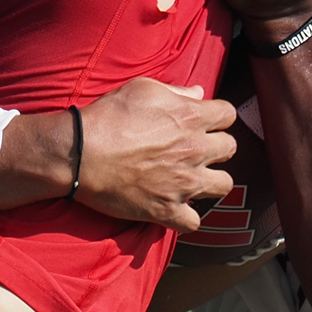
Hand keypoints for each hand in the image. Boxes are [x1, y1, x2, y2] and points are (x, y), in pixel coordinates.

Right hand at [75, 78, 237, 231]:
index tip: (205, 122)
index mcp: (192, 117)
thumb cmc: (109, 116)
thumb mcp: (143, 89)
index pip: (228, 114)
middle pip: (230, 148)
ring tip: (194, 179)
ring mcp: (184, 182)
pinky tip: (176, 208)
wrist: (82, 153)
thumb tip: (200, 92)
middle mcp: (195, 150)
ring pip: (224, 185)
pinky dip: (186, 217)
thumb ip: (178, 91)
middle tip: (198, 149)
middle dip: (217, 147)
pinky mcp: (167, 209)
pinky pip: (194, 222)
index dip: (218, 117)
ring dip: (212, 181)